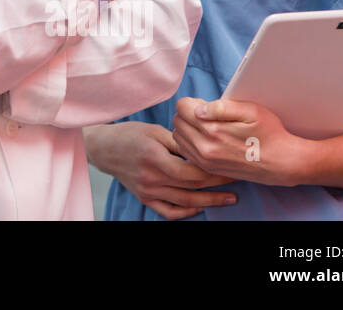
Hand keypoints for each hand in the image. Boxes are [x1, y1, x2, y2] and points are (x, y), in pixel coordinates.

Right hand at [83, 121, 235, 219]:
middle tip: (238, 180)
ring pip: (185, 201)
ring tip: (229, 198)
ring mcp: (148, 191)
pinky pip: (169, 211)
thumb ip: (179, 142)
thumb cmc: (130, 135)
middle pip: (192, 186)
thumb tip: (203, 149)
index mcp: (154, 158)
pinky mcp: (145, 198)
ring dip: (210, 201)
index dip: (214, 170)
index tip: (230, 165)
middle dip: (218, 184)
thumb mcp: (155, 131)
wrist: (105, 148)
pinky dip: (186, 212)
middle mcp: (151, 178)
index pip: (191, 170)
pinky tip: (200, 206)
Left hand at [172, 97, 307, 186]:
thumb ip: (221, 107)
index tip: (206, 105)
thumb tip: (198, 108)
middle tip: (208, 116)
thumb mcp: (251, 111)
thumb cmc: (269, 133)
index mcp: (212, 131)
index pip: (181, 107)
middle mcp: (204, 148)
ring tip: (208, 127)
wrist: (282, 163)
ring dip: (188, 128)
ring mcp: (205, 161)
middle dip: (189, 114)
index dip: (193, 102)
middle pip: (177, 121)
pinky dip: (190, 142)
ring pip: (178, 136)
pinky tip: (207, 139)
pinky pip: (185, 150)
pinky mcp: (207, 169)